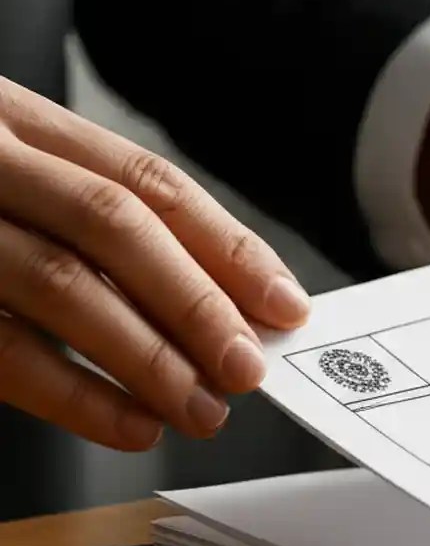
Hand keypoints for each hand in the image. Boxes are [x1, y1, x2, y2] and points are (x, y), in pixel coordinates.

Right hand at [0, 76, 309, 450]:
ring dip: (144, 356)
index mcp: (17, 121)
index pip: (147, 181)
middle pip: (114, 226)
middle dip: (195, 302)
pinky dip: (66, 391)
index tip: (285, 305)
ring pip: (56, 284)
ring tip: (202, 408)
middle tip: (249, 368)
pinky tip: (125, 423)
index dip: (225, 246)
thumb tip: (223, 297)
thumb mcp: (9, 170)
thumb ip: (93, 218)